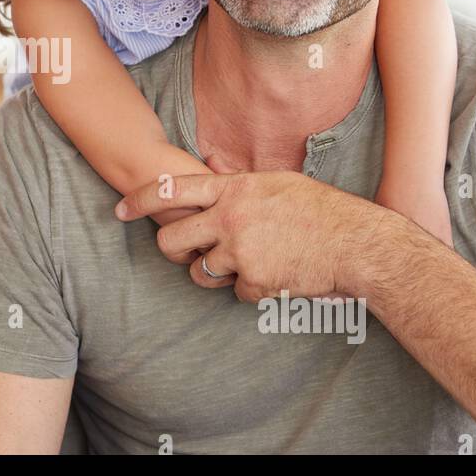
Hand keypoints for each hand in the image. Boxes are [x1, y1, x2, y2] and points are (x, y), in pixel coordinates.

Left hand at [115, 170, 399, 301]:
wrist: (355, 245)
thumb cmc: (322, 211)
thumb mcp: (278, 183)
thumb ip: (242, 187)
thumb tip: (215, 182)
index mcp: (235, 188)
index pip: (172, 190)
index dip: (140, 201)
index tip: (120, 210)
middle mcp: (230, 217)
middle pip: (171, 240)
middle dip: (173, 250)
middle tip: (187, 253)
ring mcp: (239, 250)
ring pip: (200, 272)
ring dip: (216, 274)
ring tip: (249, 263)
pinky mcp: (253, 280)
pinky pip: (235, 293)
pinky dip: (253, 290)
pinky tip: (278, 275)